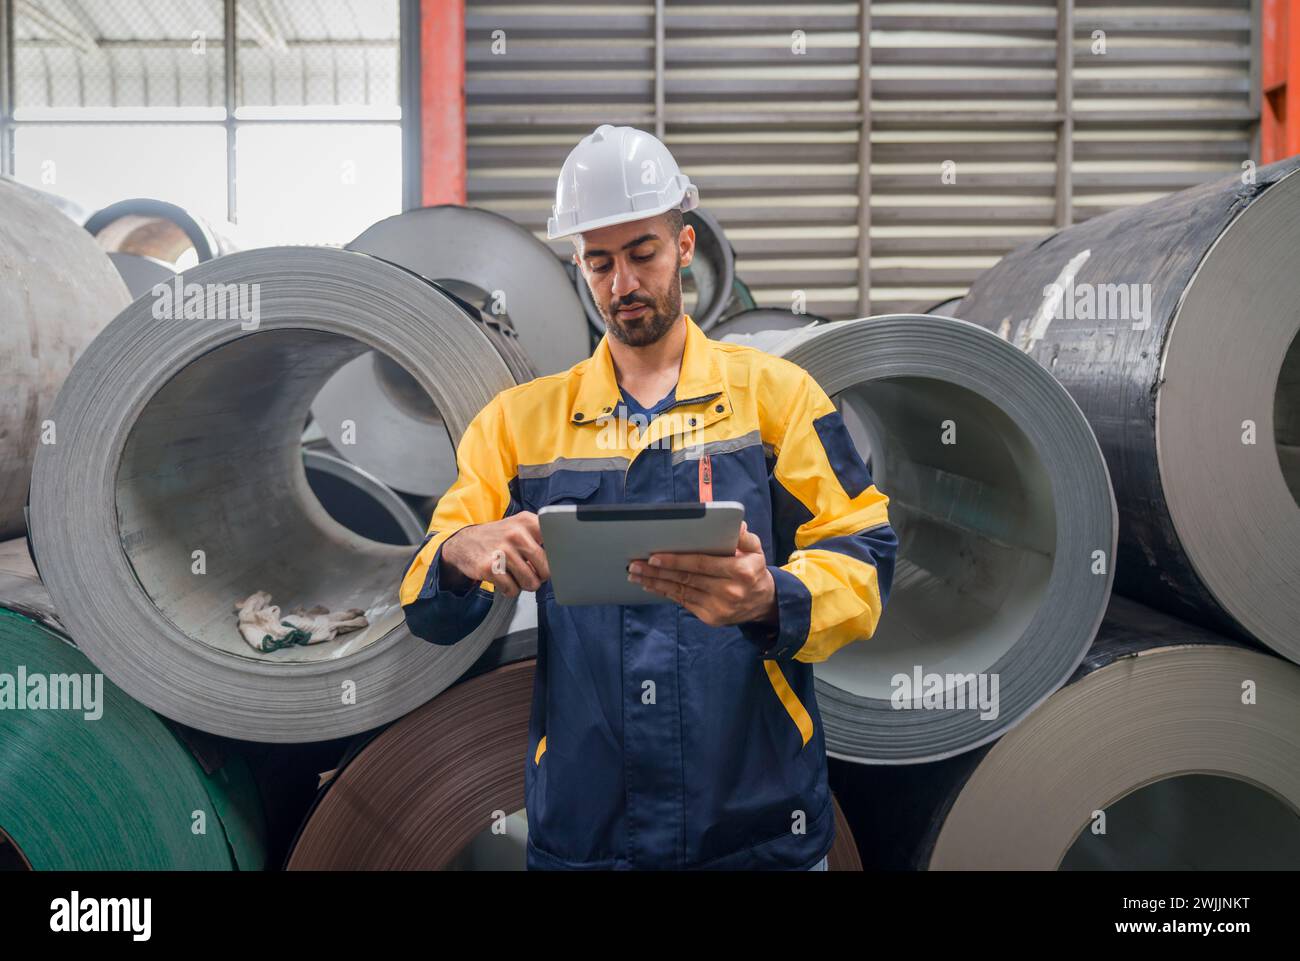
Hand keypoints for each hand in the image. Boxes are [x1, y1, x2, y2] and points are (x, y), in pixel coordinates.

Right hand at [440, 512, 549, 597]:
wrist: (464, 543)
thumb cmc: (499, 538)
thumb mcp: (520, 527)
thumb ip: (542, 538)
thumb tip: (563, 562)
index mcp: (527, 521)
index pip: (556, 543)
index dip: (557, 558)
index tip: (554, 561)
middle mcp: (515, 534)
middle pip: (545, 569)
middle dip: (540, 576)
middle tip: (531, 572)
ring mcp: (501, 550)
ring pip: (530, 582)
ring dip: (525, 584)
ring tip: (515, 574)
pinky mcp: (489, 567)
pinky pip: (512, 590)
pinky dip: (510, 590)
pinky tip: (503, 579)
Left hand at [627, 520, 776, 627]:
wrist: (763, 603)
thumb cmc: (753, 570)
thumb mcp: (756, 549)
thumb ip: (744, 537)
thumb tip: (736, 524)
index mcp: (740, 571)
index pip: (702, 563)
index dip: (676, 560)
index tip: (654, 556)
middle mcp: (729, 591)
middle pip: (686, 578)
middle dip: (657, 571)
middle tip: (634, 564)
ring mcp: (720, 607)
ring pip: (681, 592)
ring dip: (656, 583)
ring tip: (635, 574)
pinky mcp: (712, 618)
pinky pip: (684, 602)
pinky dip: (666, 593)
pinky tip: (652, 585)